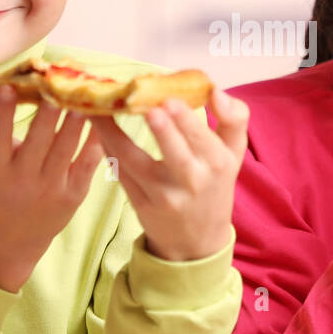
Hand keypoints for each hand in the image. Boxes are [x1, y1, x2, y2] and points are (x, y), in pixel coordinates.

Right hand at [0, 85, 106, 291]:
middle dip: (47, 112)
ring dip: (75, 121)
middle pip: (37, 141)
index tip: (9, 86)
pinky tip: (102, 117)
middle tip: (56, 83)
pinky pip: (87, 164)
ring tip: (83, 94)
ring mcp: (50, 188)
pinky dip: (95, 141)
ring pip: (65, 148)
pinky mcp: (73, 195)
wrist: (4, 244)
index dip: (2, 113)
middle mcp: (21, 180)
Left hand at [85, 88, 248, 261]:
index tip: (171, 100)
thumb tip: (215, 91)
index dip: (188, 122)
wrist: (196, 242)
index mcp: (218, 165)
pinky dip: (108, 149)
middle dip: (163, 132)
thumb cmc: (214, 185)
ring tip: (98, 110)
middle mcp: (192, 182)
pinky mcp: (140, 205)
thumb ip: (234, 119)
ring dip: (114, 134)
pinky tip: (98, 128)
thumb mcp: (233, 155)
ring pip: (135, 162)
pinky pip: (121, 172)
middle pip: (177, 156)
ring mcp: (164, 196)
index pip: (204, 141)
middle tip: (148, 108)